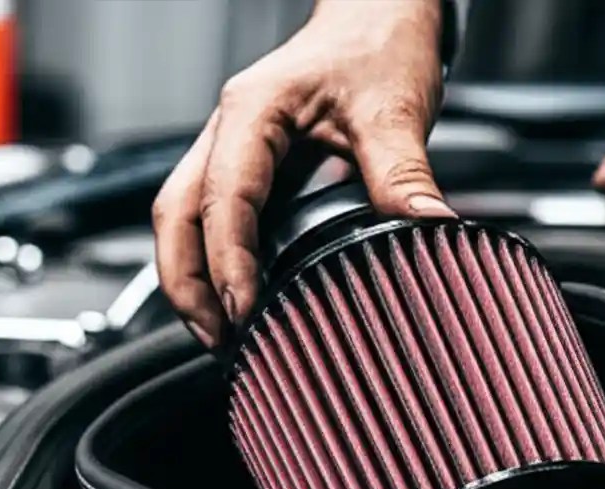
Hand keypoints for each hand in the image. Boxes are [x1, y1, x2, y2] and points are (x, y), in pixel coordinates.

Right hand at [152, 0, 454, 348]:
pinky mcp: (247, 169)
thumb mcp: (394, 108)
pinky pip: (213, 221)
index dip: (228, 261)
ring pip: (183, 220)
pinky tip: (238, 301)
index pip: (224, 197)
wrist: (378, 14)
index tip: (245, 310)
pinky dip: (215, 265)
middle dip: (188, 284)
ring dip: (192, 280)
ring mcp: (231, 151)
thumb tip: (428, 232)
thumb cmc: (376, 44)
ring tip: (220, 335)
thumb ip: (405, 173)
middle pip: (176, 216)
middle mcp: (228, 131)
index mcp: (253, 110)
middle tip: (218, 340)